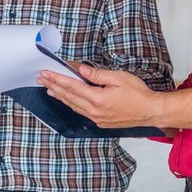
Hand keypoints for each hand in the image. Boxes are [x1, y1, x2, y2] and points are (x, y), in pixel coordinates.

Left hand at [37, 65, 159, 128]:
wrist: (150, 112)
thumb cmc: (138, 93)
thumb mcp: (118, 78)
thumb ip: (97, 74)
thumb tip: (79, 69)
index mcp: (98, 98)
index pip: (71, 86)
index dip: (57, 79)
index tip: (45, 73)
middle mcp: (94, 111)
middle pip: (68, 97)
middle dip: (53, 86)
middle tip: (41, 79)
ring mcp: (96, 118)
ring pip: (73, 106)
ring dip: (60, 96)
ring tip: (48, 89)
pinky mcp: (100, 122)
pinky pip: (81, 112)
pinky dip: (71, 104)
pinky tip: (66, 100)